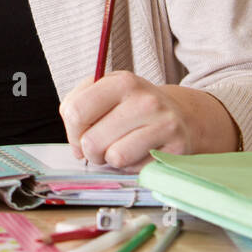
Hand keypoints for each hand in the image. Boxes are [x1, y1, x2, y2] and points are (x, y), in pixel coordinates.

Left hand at [58, 70, 240, 170]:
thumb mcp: (106, 92)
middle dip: (90, 150)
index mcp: (121, 82)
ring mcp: (163, 124)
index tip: (80, 132)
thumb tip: (76, 143)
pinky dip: (131, 166)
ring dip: (111, 159)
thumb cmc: (134, 106)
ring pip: (114, 157)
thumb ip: (80, 107)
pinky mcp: (175, 149)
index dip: (71, 130)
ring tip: (120, 147)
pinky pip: (136, 169)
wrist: (180, 115)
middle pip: (91, 140)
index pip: (75, 111)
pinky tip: (139, 153)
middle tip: (100, 144)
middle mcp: (144, 100)